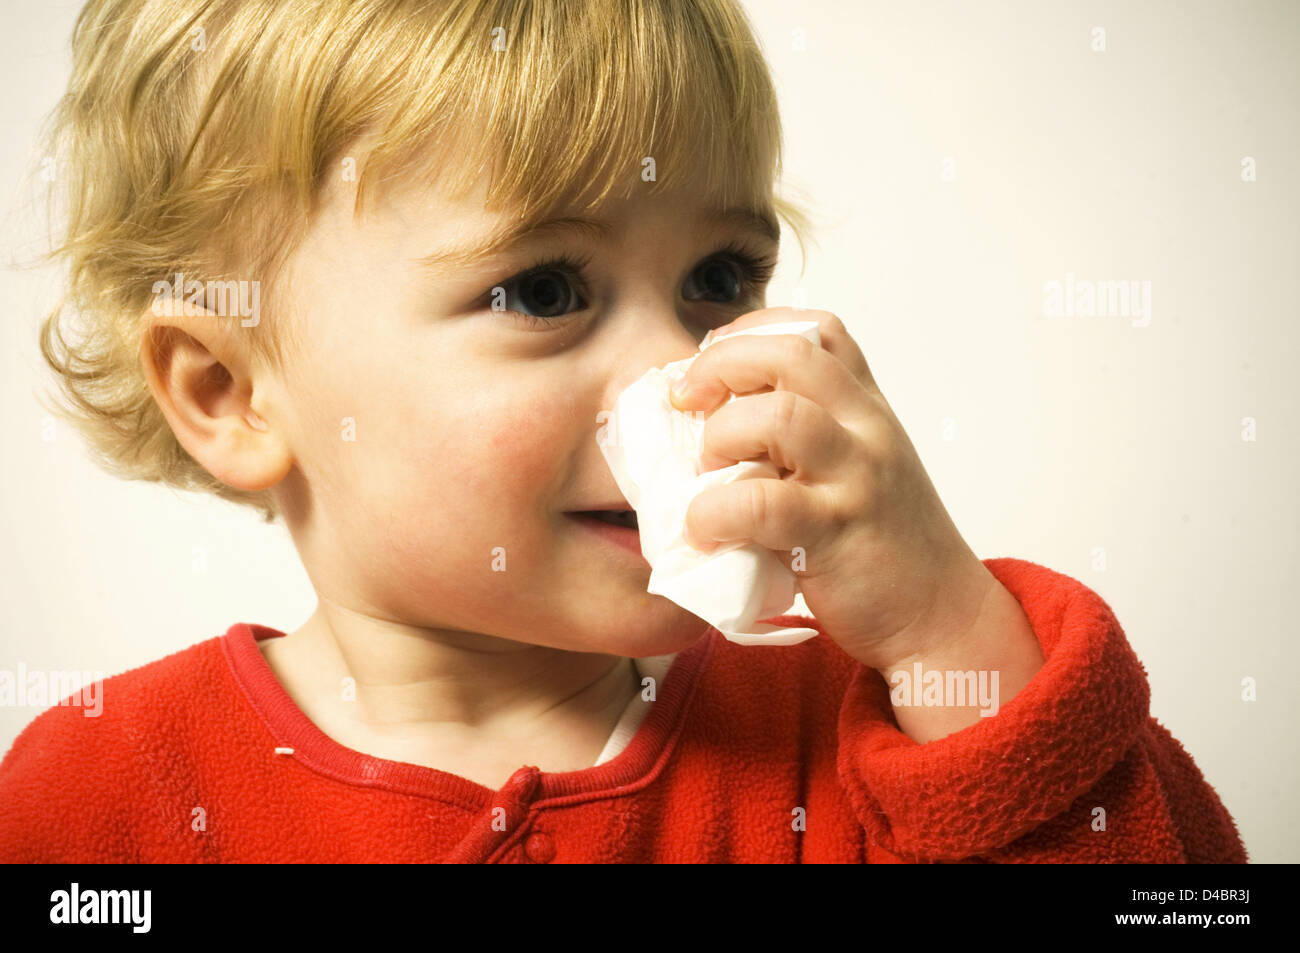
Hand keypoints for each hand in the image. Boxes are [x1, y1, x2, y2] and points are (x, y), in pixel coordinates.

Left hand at [669, 307, 1004, 671]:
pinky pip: (762, 504)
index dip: (751, 331)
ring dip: (722, 435)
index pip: (816, 331)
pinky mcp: (835, 533)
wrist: (939, 614)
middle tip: (686, 402)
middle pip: (790, 355)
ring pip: (778, 417)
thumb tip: (711, 420)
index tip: (710, 357)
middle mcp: (866, 429)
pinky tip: (704, 528)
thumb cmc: (882, 543)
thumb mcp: (856, 467)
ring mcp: (855, 478)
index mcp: (866, 408)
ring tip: (707, 472)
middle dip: (721, 365)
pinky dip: (715, 511)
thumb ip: (804, 436)